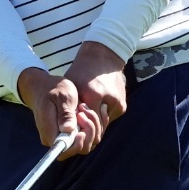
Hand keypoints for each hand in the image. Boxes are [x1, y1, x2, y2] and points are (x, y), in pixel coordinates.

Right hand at [17, 67, 86, 156]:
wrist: (44, 88)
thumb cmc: (52, 89)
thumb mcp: (61, 97)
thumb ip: (65, 113)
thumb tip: (68, 130)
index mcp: (50, 131)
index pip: (65, 150)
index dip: (78, 144)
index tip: (82, 130)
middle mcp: (56, 139)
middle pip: (80, 148)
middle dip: (89, 131)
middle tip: (84, 111)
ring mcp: (63, 137)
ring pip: (86, 143)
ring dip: (92, 126)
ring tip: (84, 107)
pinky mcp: (70, 134)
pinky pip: (86, 137)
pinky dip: (92, 125)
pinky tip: (90, 111)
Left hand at [61, 41, 128, 157]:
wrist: (103, 55)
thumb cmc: (83, 70)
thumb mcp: (71, 87)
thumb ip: (70, 109)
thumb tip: (66, 130)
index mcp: (94, 95)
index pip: (86, 127)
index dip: (79, 133)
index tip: (72, 130)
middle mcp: (109, 101)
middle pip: (98, 130)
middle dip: (87, 131)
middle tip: (76, 125)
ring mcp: (118, 104)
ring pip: (103, 125)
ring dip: (93, 123)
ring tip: (83, 114)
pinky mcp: (122, 105)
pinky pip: (109, 118)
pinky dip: (100, 116)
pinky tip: (94, 107)